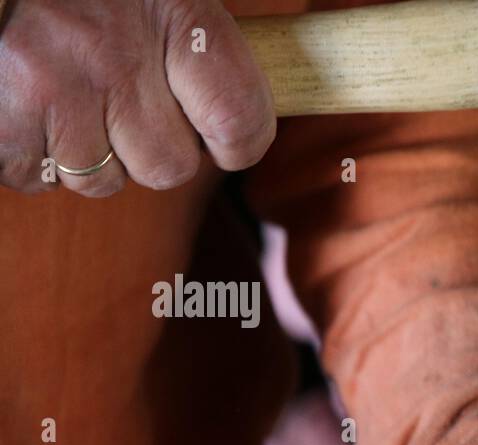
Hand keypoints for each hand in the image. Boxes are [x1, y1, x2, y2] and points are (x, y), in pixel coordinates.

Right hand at [0, 0, 273, 196]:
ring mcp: (53, 80)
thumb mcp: (171, 2)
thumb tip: (242, 132)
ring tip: (75, 96)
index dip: (239, 145)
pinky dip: (38, 158)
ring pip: (102, 181)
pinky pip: (39, 179)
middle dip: (155, 150)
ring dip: (94, 155)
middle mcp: (115, 49)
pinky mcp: (4, 111)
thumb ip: (211, 61)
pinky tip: (36, 109)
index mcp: (176, 9)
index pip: (239, 120)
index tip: (225, 141)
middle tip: (129, 102)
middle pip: (169, 168)